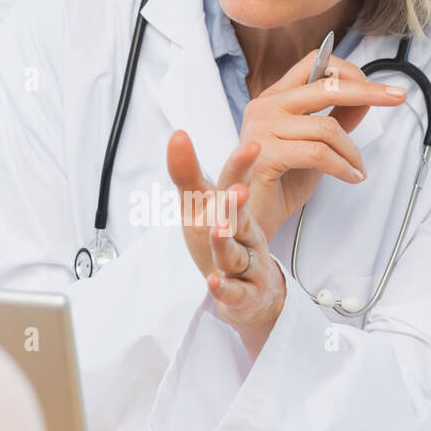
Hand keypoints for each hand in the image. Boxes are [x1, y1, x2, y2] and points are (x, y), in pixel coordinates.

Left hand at [166, 131, 284, 358]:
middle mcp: (246, 234)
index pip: (238, 184)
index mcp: (235, 210)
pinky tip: (215, 283)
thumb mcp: (201, 207)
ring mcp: (248, 266)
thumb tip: (177, 133)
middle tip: (235, 192)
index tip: (253, 146)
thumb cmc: (226, 240)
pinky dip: (226, 288)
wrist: (253, 293)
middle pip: (241, 219)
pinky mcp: (245, 296)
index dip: (243, 167)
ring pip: (238, 255)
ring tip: (218, 231)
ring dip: (227, 244)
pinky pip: (236, 293)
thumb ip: (187, 173)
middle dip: (237, 206)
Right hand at [216, 51, 406, 242]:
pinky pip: (318, 153)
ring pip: (327, 127)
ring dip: (352, 152)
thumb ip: (336, 120)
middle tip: (398, 97)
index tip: (380, 88)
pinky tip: (350, 177)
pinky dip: (342, 166)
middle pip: (325, 86)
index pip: (314, 64)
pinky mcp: (264, 156)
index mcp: (274, 98)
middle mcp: (264, 107)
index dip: (349, 71)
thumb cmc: (280, 185)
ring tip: (357, 169)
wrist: (252, 221)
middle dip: (368, 91)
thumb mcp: (315, 146)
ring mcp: (261, 130)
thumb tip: (367, 98)